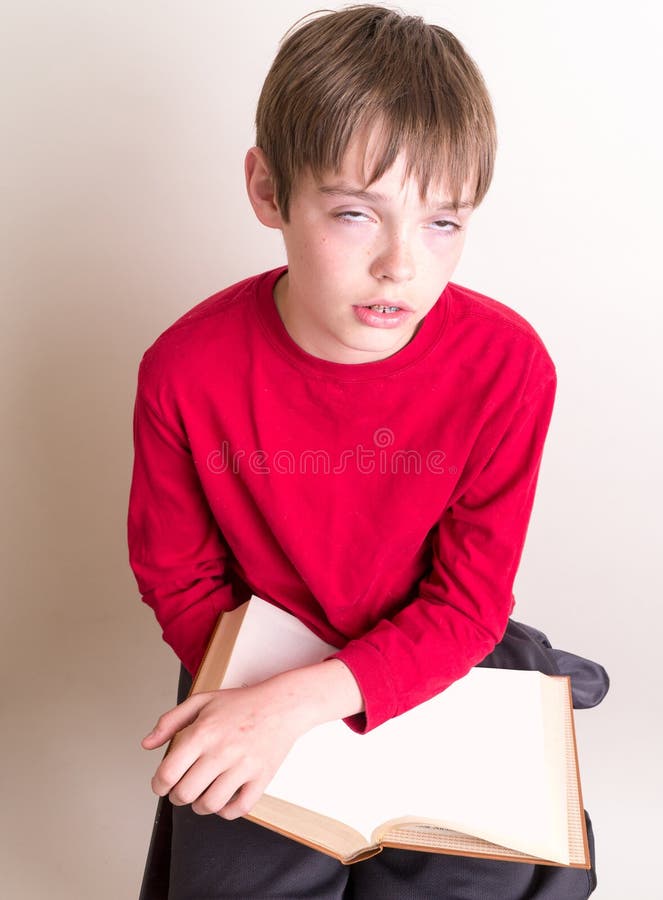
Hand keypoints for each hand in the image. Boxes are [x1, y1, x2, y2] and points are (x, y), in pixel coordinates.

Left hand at [141, 678, 309, 818]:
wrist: (282, 704)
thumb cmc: (240, 704)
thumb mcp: (202, 701)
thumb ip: (170, 721)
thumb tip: (147, 745)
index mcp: (203, 732)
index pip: (168, 773)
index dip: (158, 785)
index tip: (161, 784)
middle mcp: (222, 751)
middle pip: (185, 793)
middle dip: (177, 796)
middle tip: (181, 790)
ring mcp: (243, 766)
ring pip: (210, 805)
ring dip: (200, 805)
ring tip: (201, 795)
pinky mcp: (262, 778)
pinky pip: (239, 809)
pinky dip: (226, 811)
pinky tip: (224, 798)